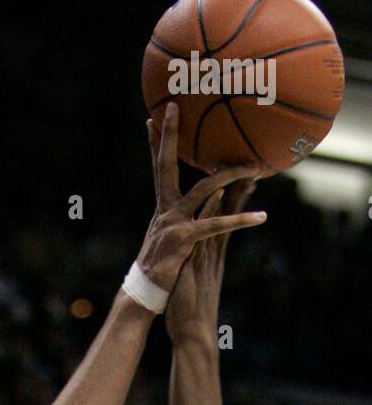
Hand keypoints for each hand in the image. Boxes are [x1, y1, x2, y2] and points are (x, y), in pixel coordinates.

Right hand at [135, 102, 264, 295]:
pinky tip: (261, 216)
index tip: (153, 117)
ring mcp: (173, 224)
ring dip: (230, 177)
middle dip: (170, 135)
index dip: (156, 143)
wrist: (145, 297)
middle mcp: (165, 211)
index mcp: (163, 209)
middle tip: (173, 107)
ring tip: (254, 168)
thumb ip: (177, 222)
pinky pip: (215, 226)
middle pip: (166, 165)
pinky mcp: (184, 242)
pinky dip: (240, 221)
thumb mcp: (167, 242)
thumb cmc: (159, 272)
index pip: (159, 169)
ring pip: (204, 191)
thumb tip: (189, 212)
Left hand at [164, 173, 259, 341]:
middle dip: (238, 195)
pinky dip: (211, 215)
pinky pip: (206, 234)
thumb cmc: (190, 314)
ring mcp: (208, 259)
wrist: (192, 335)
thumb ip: (196, 270)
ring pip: (221, 221)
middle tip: (251, 170)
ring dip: (230, 197)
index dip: (232, 206)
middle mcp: (214, 256)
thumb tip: (193, 261)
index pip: (225, 226)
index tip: (242, 184)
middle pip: (228, 219)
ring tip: (240, 173)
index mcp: (213, 260)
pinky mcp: (198, 265)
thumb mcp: (194, 286)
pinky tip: (215, 196)